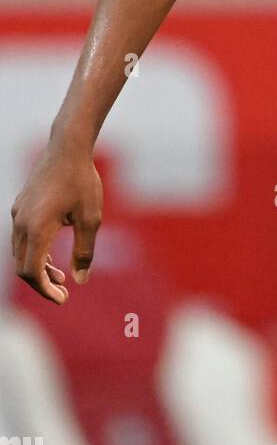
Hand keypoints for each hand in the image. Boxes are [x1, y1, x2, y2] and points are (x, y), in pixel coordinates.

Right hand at [11, 143, 102, 302]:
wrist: (68, 146)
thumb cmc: (82, 181)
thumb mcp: (91, 218)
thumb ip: (84, 252)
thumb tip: (80, 280)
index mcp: (37, 228)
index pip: (32, 272)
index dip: (45, 290)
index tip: (63, 298)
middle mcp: (21, 223)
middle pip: (23, 266)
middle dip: (41, 283)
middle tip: (63, 291)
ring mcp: (18, 213)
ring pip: (20, 252)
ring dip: (38, 267)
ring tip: (60, 276)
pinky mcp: (20, 206)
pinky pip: (21, 237)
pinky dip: (34, 251)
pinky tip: (52, 253)